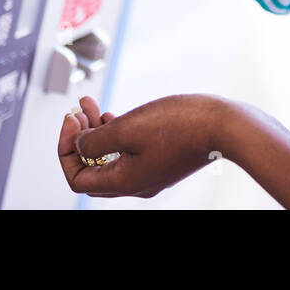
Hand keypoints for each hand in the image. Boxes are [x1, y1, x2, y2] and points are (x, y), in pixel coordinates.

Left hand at [58, 93, 220, 198]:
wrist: (223, 125)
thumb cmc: (179, 125)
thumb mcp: (126, 128)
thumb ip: (94, 140)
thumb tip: (79, 144)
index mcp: (124, 182)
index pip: (77, 177)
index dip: (66, 149)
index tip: (70, 120)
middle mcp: (135, 184)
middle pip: (92, 167)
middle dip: (79, 136)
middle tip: (77, 110)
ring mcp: (150, 172)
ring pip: (110, 157)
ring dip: (96, 131)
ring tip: (91, 105)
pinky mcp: (162, 159)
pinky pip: (128, 151)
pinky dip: (116, 133)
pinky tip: (114, 113)